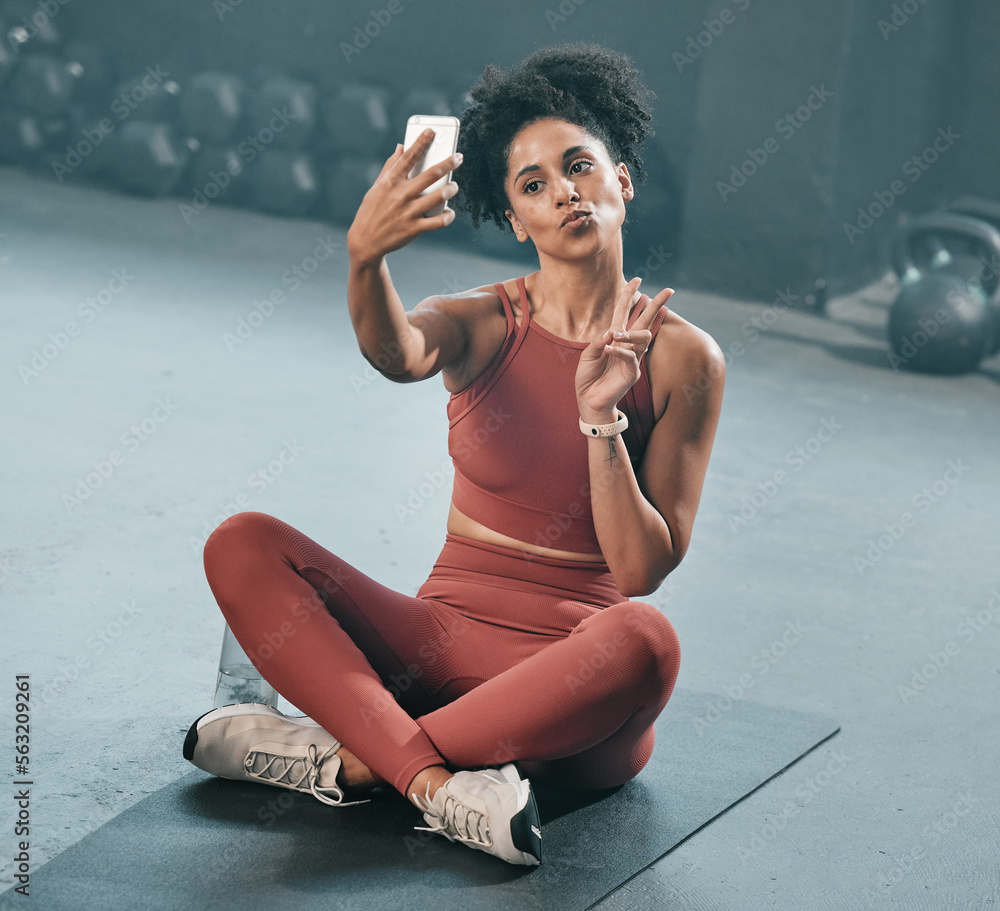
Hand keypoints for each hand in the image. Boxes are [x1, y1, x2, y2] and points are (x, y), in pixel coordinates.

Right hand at [346, 128, 462, 267]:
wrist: (365, 241)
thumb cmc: (371, 211)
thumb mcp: (376, 187)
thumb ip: (390, 167)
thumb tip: (400, 147)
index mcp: (391, 182)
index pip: (408, 157)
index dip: (421, 142)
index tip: (431, 131)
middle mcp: (401, 195)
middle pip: (430, 174)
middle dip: (448, 163)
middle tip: (459, 157)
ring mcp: (409, 212)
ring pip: (437, 197)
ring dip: (450, 190)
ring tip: (454, 186)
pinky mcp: (414, 229)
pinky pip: (438, 222)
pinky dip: (447, 216)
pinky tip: (449, 212)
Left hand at [575, 278, 674, 422]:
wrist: (588, 400)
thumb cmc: (588, 377)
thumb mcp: (588, 355)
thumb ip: (599, 342)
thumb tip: (612, 331)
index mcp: (615, 337)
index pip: (625, 311)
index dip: (630, 295)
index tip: (637, 279)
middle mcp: (627, 345)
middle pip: (645, 320)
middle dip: (656, 304)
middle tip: (670, 290)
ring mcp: (632, 358)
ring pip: (642, 336)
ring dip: (629, 333)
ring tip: (614, 336)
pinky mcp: (632, 372)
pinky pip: (630, 355)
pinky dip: (618, 350)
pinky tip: (609, 349)